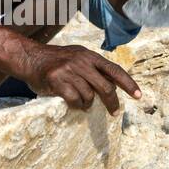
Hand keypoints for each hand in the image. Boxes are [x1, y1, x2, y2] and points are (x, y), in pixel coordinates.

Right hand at [15, 42, 141, 113]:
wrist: (30, 58)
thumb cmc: (56, 61)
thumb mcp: (77, 58)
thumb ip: (93, 69)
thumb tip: (113, 86)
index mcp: (90, 56)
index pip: (115, 70)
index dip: (128, 84)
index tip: (139, 96)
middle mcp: (81, 61)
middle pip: (105, 87)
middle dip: (112, 103)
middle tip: (114, 112)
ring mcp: (69, 70)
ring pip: (89, 96)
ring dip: (88, 104)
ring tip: (83, 104)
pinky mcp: (57, 80)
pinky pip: (74, 100)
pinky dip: (76, 105)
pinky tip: (73, 104)